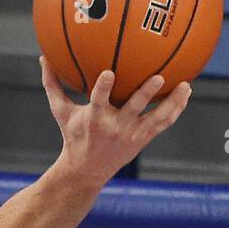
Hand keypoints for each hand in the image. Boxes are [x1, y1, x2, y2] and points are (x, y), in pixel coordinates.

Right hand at [41, 58, 190, 190]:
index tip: (109, 73)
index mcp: (94, 118)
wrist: (86, 170)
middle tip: (158, 77)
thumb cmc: (72, 135)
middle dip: (145, 93)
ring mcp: (132, 134)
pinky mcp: (143, 139)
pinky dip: (176, 109)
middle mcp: (115, 126)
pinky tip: (185, 93)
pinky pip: (163, 123)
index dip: (104, 87)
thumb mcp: (61, 111)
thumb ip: (53, 84)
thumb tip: (43, 57)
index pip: (99, 100)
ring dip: (172, 102)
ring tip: (186, 85)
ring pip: (156, 117)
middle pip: (133, 108)